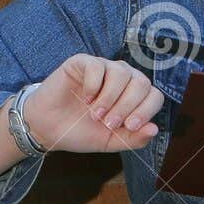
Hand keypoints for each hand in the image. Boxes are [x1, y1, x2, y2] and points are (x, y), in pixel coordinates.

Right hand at [23, 54, 164, 153]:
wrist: (49, 128)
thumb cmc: (80, 131)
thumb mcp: (110, 141)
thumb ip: (133, 138)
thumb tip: (155, 129)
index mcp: (133, 96)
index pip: (154, 96)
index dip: (146, 111)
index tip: (129, 126)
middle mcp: (122, 78)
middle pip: (141, 83)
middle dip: (126, 106)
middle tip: (108, 123)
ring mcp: (104, 68)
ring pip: (122, 72)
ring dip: (110, 97)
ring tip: (95, 114)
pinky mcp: (83, 62)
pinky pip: (98, 66)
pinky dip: (94, 85)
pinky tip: (85, 98)